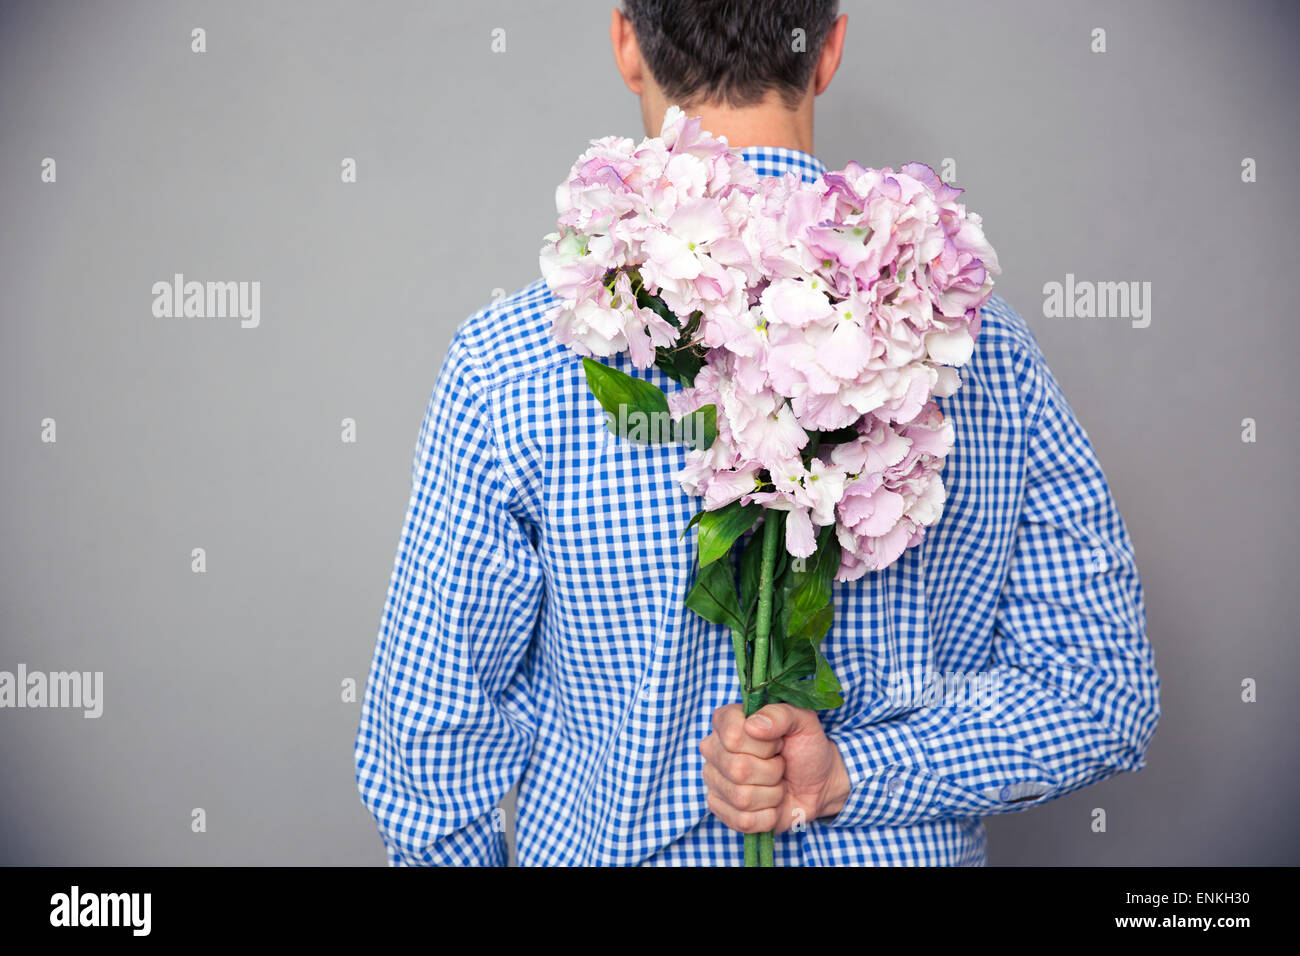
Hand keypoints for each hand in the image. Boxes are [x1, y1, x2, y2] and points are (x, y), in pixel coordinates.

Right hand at [699, 702, 851, 833]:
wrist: (818, 783)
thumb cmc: (806, 747)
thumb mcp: (803, 721)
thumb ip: (780, 714)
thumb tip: (753, 726)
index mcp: (727, 720)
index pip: (732, 736)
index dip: (764, 744)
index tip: (779, 742)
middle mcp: (713, 749)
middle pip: (737, 769)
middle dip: (772, 771)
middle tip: (781, 765)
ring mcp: (714, 781)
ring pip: (741, 797)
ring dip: (772, 794)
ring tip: (778, 783)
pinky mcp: (721, 809)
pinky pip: (743, 821)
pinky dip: (768, 816)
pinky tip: (772, 804)